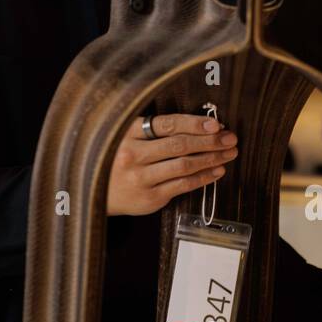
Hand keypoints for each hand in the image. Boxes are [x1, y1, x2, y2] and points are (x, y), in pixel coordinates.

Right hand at [107, 113, 238, 215]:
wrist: (91, 191)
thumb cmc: (114, 159)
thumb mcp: (124, 136)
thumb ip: (152, 129)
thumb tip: (197, 125)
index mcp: (128, 133)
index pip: (168, 124)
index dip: (195, 123)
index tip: (216, 124)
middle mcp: (132, 155)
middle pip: (179, 145)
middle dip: (210, 141)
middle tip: (230, 138)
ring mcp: (140, 178)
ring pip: (184, 165)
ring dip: (211, 158)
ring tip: (228, 153)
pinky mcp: (149, 198)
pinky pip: (182, 185)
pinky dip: (203, 177)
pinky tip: (216, 171)